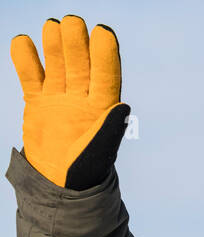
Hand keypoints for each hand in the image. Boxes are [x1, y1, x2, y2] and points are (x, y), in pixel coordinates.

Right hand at [10, 15, 128, 188]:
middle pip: (79, 61)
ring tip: (52, 28)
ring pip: (56, 62)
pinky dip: (25, 57)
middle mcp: (81, 95)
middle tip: (72, 25)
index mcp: (102, 105)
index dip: (105, 52)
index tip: (103, 33)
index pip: (106, 73)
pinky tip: (23, 43)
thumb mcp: (100, 153)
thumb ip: (110, 129)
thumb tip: (122, 106)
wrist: (59, 187)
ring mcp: (59, 96)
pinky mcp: (37, 100)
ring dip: (54, 44)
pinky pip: (30, 74)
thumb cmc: (86, 172)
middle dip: (76, 42)